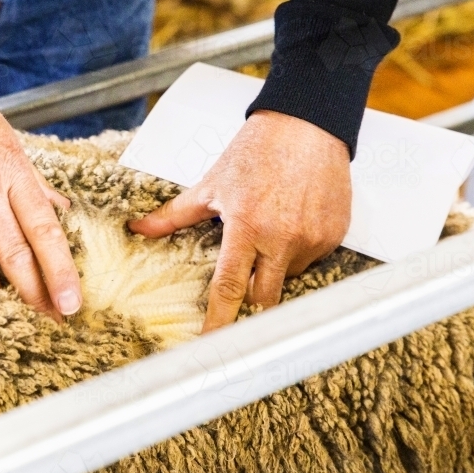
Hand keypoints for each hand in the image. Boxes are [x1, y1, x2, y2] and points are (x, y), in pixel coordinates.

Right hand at [0, 75, 81, 320]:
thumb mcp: (8, 140)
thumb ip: (32, 182)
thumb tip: (62, 210)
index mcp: (11, 170)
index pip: (44, 231)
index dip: (60, 271)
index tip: (72, 302)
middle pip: (14, 255)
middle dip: (34, 293)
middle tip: (50, 317)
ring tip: (3, 297)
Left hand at [129, 110, 350, 331]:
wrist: (306, 125)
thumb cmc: (258, 151)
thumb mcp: (211, 183)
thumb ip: (175, 214)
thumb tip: (139, 228)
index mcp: (246, 226)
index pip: (229, 288)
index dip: (219, 322)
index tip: (211, 348)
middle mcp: (282, 238)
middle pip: (263, 297)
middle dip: (249, 299)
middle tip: (243, 279)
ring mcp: (312, 239)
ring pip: (288, 277)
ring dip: (275, 266)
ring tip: (270, 228)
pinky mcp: (334, 235)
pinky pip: (312, 259)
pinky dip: (298, 250)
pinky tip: (292, 221)